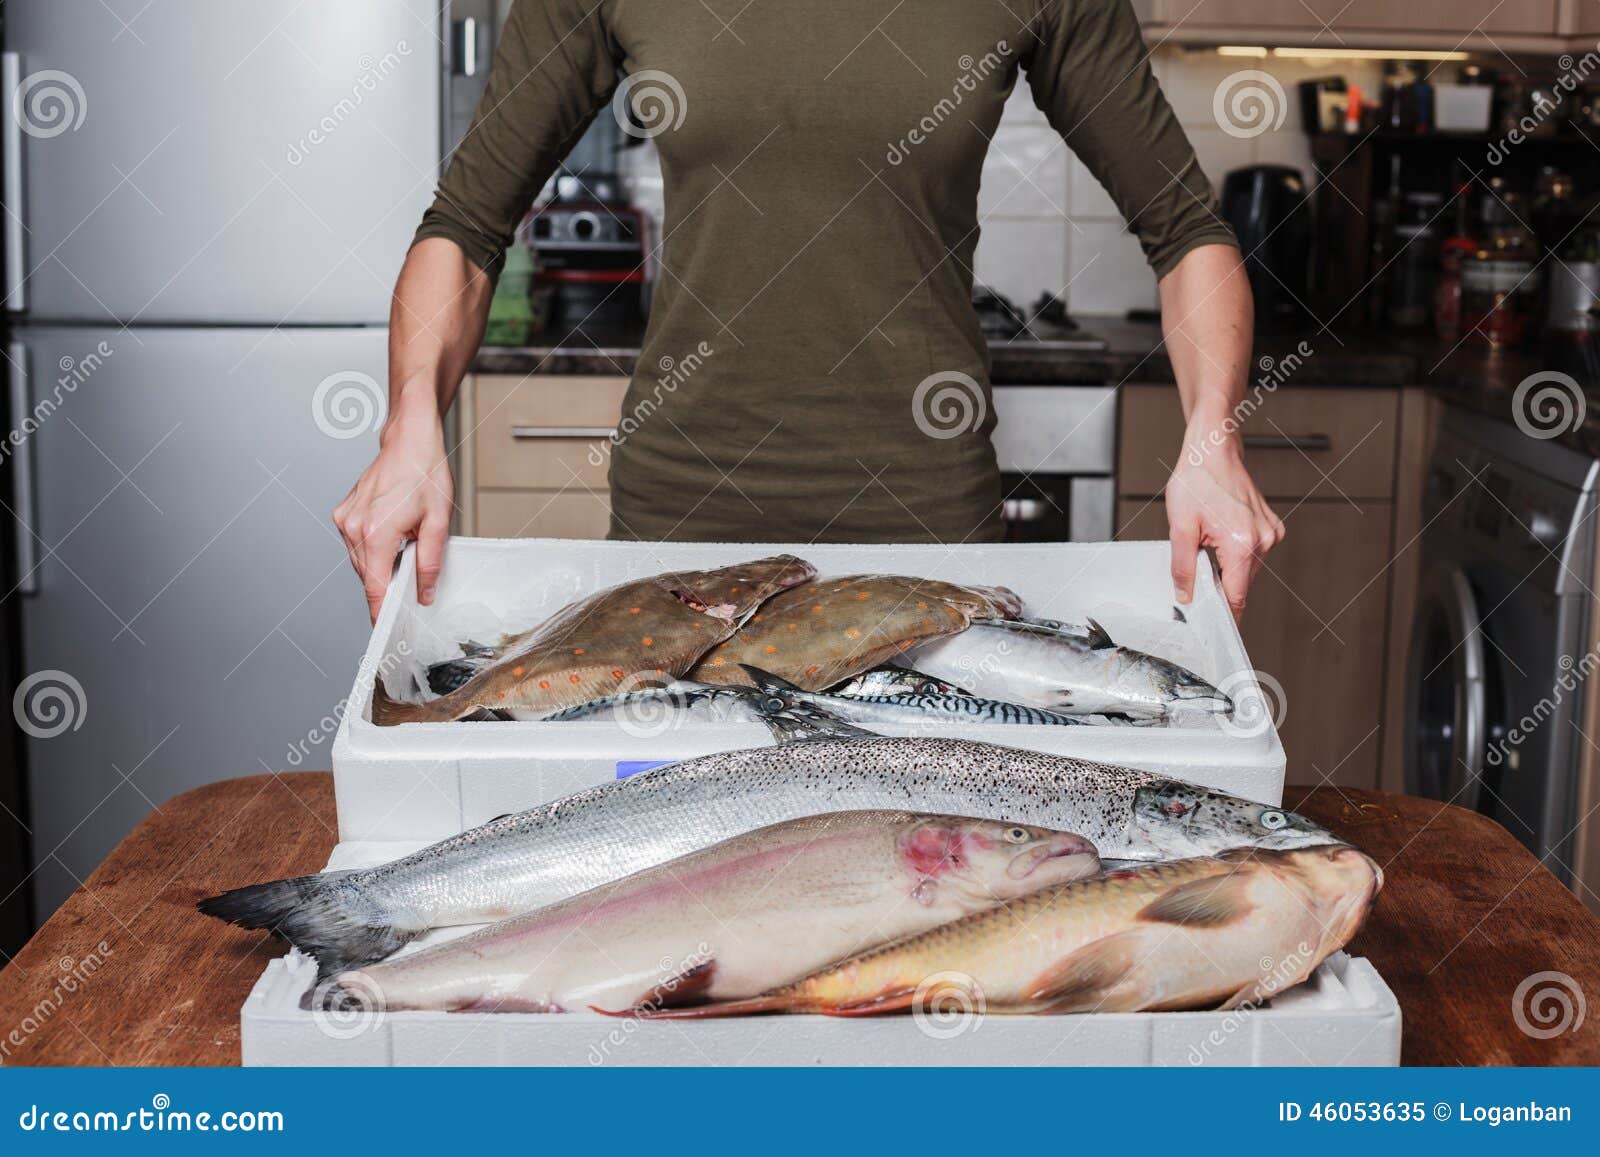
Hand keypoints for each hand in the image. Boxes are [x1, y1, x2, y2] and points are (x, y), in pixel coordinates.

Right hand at [333, 393, 453, 621]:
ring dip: (381, 565)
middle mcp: (353, 528)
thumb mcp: (439, 522)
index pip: (375, 588)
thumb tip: (423, 592)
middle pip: (368, 577)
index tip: (385, 630)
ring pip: (361, 562)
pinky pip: (357, 545)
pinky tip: (392, 535)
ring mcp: (345, 520)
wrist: (408, 440)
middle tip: (411, 588)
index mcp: (376, 533)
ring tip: (405, 547)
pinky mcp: (343, 514)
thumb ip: (430, 562)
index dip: (381, 613)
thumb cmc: (424, 472)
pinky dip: (374, 549)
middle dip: (388, 587)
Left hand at [1165, 416, 1284, 617]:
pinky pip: (1252, 554)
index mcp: (1243, 544)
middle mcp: (1264, 540)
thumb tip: (1185, 595)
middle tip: (1195, 578)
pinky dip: (1235, 554)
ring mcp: (1271, 533)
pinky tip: (1219, 535)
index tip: (1214, 630)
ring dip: (1226, 568)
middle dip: (1219, 586)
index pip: (1236, 597)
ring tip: (1206, 544)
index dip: (1224, 616)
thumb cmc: (1198, 480)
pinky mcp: (1272, 527)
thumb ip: (1182, 566)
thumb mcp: (1180, 527)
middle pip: (1240, 584)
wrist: (1214, 450)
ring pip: (1246, 570)